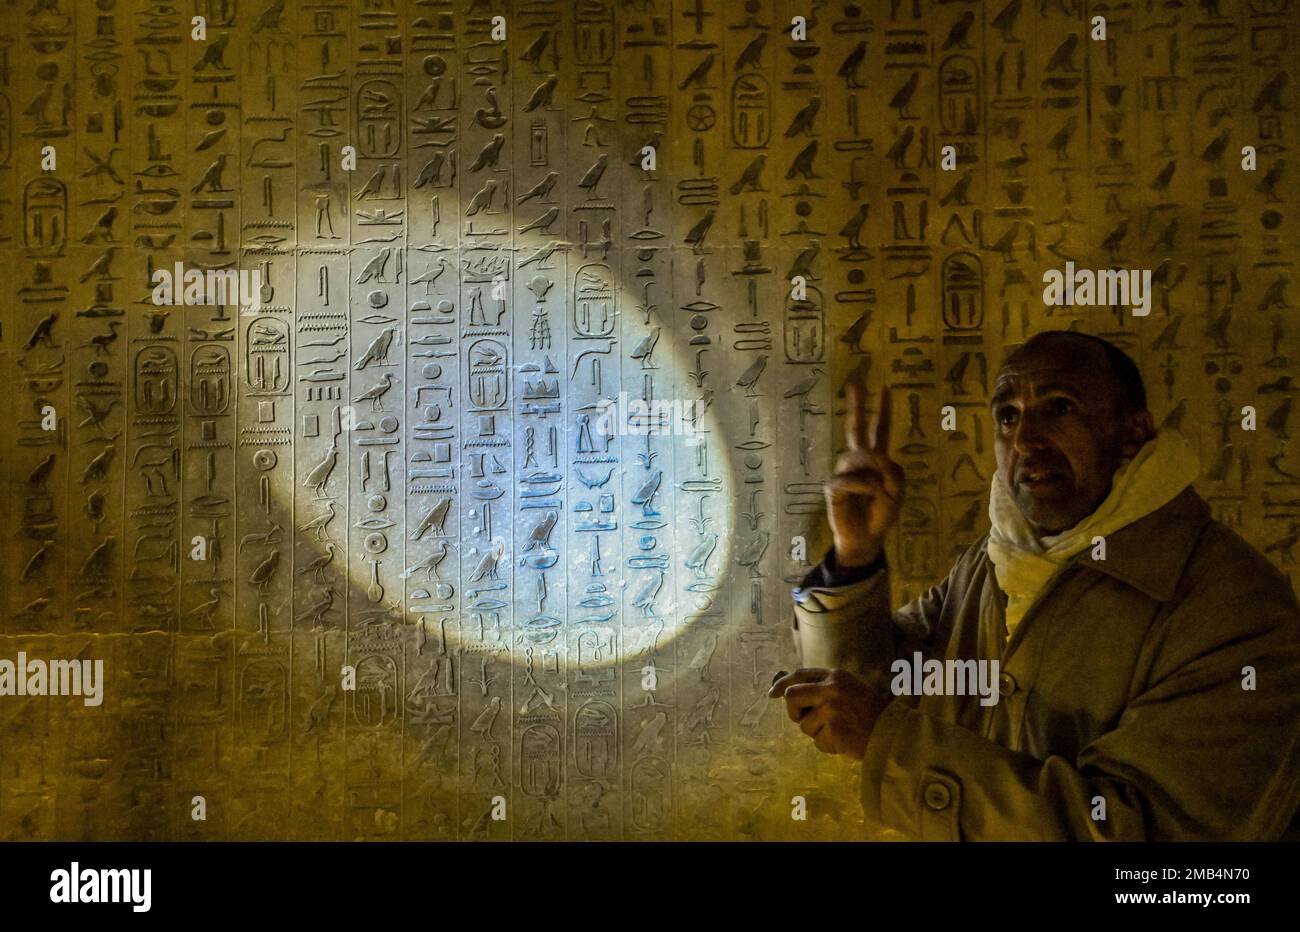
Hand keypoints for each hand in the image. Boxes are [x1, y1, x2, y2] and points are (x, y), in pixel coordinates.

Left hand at [768, 668, 888, 757]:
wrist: (892, 733)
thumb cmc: (870, 713)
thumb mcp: (849, 689)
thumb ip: (824, 688)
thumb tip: (789, 692)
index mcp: (835, 676)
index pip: (799, 674)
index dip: (782, 684)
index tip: (772, 693)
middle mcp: (831, 688)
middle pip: (791, 696)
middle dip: (793, 712)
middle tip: (804, 720)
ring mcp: (831, 709)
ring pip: (804, 725)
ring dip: (817, 733)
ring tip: (839, 731)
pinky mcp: (833, 730)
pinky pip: (817, 742)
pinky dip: (828, 746)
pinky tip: (844, 741)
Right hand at [825, 380, 903, 567]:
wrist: (866, 540)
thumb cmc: (880, 515)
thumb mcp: (898, 492)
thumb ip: (893, 471)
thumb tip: (877, 456)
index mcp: (876, 461)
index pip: (879, 430)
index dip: (882, 410)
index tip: (885, 387)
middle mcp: (857, 462)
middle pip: (855, 428)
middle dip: (857, 406)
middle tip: (856, 383)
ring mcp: (844, 473)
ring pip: (857, 458)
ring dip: (872, 473)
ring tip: (881, 491)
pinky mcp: (833, 488)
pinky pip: (849, 480)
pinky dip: (863, 488)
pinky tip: (868, 496)